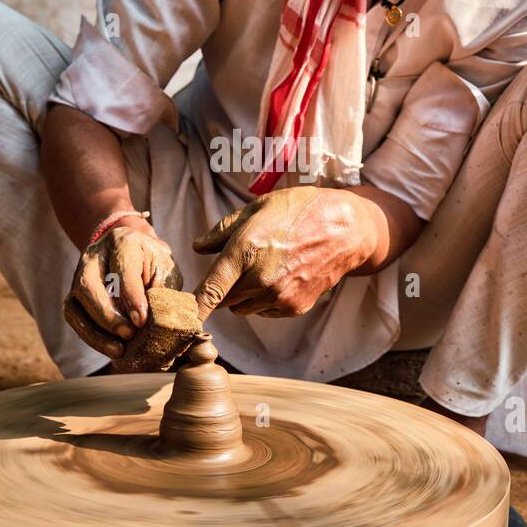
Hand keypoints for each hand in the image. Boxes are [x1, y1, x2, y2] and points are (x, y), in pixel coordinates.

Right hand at [63, 219, 182, 360]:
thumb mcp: (165, 269)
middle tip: (129, 335)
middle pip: (89, 286)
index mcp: (122, 243)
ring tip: (119, 350)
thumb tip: (157, 321)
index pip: (122, 270)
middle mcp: (94, 256)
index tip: (142, 320)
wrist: (134, 252)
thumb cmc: (153, 263)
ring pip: (76, 304)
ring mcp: (79, 275)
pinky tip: (110, 348)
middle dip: (108, 316)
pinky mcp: (74, 294)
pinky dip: (91, 336)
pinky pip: (74, 317)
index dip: (131, 297)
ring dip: (97, 332)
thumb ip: (162, 289)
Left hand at [192, 186, 377, 320]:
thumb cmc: (299, 210)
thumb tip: (198, 248)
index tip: (180, 318)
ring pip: (243, 308)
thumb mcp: (258, 208)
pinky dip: (264, 300)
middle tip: (240, 265)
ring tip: (264, 267)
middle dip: (223, 288)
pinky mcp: (294, 307)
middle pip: (223, 301)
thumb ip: (223, 231)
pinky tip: (280, 276)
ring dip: (243, 295)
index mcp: (245, 251)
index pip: (209, 291)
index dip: (192, 308)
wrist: (346, 229)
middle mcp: (260, 279)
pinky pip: (265, 311)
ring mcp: (278, 296)